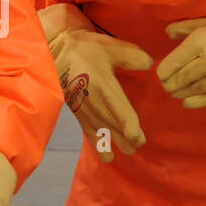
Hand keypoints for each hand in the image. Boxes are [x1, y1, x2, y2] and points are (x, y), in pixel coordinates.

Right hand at [39, 3, 152, 161]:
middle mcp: (95, 102)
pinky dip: (99, 146)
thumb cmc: (84, 50)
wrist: (55, 55)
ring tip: (127, 152)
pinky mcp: (78, 113)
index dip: (130, 126)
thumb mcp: (109, 47)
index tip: (138, 137)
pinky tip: (107, 157)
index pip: (120, 110)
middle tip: (137, 146)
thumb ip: (132, 56)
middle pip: (114, 126)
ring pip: (103, 132)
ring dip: (115, 142)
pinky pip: (90, 133)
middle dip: (126, 138)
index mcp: (104, 86)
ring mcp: (85, 110)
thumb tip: (149, 64)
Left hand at [156, 3, 205, 108]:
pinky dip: (195, 102)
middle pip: (181, 79)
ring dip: (181, 93)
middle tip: (167, 86)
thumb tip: (167, 33)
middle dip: (170, 84)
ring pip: (193, 90)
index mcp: (202, 41)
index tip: (162, 74)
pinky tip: (186, 102)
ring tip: (176, 92)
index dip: (164, 71)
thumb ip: (187, 28)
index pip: (174, 62)